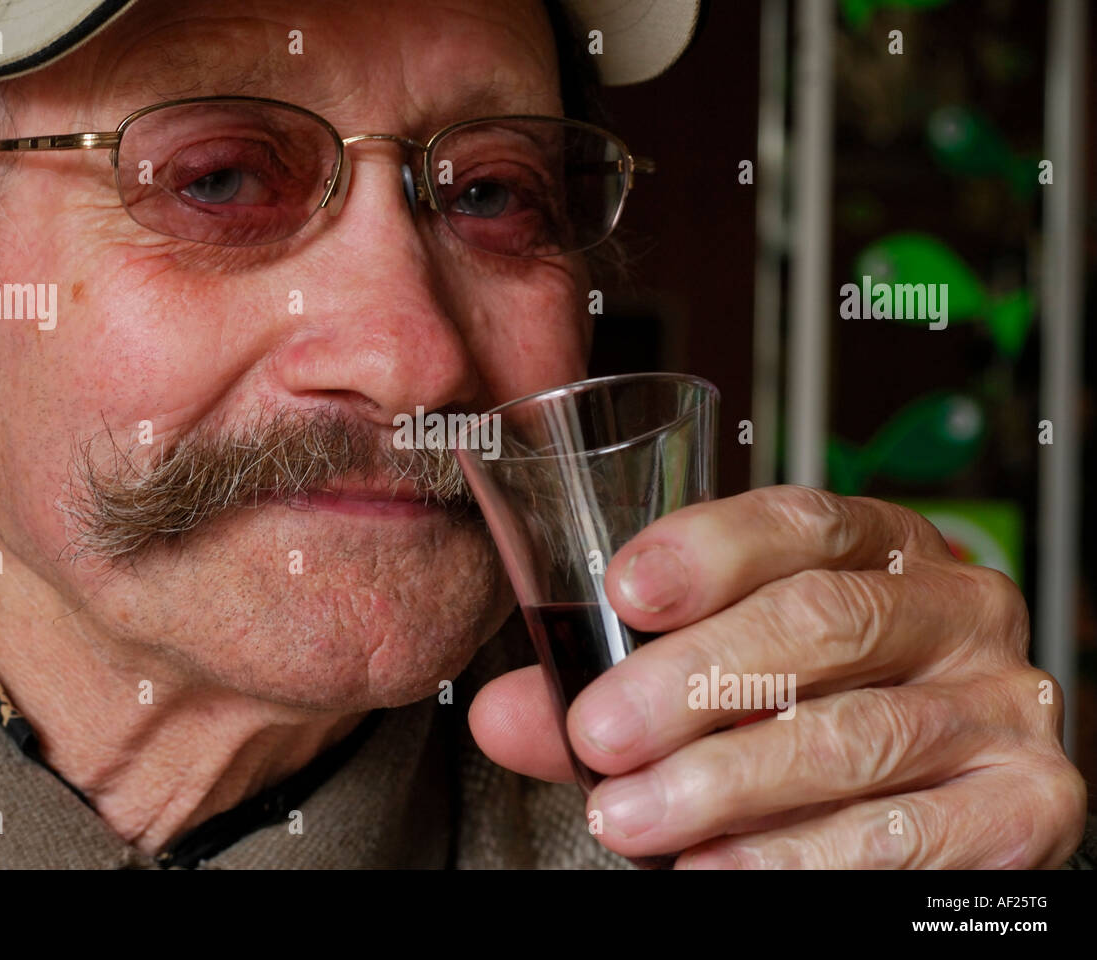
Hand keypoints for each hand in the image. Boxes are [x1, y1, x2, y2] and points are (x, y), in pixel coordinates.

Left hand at [469, 486, 1087, 867]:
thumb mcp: (723, 673)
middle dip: (693, 680)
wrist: (950, 797)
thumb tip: (503, 713)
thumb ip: (614, 687)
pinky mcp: (1028, 802)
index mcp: (879, 548)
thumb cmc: (821, 707)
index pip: (798, 521)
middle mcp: (953, 606)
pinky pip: (905, 833)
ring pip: (854, 734)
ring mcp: (1001, 702)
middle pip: (820, 621)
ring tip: (632, 816)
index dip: (709, 549)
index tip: (625, 590)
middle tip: (600, 734)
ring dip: (726, 782)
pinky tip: (719, 868)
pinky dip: (800, 856)